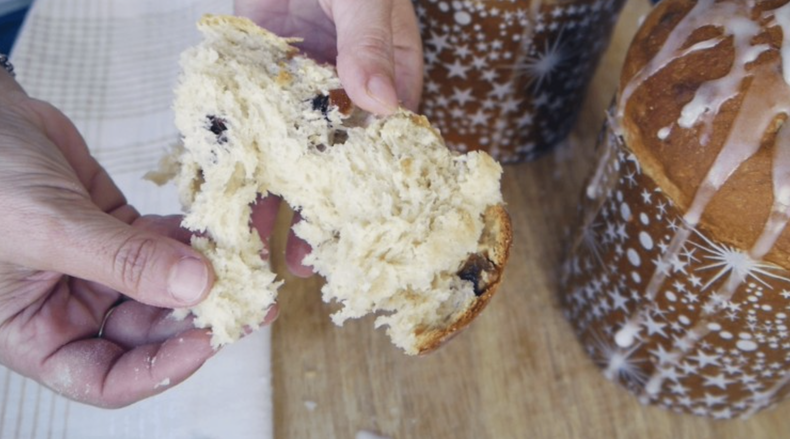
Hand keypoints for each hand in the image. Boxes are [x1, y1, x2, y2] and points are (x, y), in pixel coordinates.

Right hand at [0, 73, 277, 407]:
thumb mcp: (47, 226)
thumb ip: (123, 260)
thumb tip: (198, 287)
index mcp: (34, 332)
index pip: (105, 379)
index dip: (160, 370)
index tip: (208, 341)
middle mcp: (70, 308)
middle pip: (148, 333)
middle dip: (199, 317)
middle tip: (252, 300)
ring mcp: (100, 269)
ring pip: (165, 288)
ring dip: (208, 275)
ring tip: (251, 259)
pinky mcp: (120, 231)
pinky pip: (166, 244)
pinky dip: (196, 237)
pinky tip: (227, 228)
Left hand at [235, 0, 423, 274]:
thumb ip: (370, 43)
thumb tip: (383, 102)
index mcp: (389, 82)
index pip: (387, 149)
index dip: (371, 196)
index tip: (355, 235)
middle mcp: (345, 96)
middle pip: (335, 164)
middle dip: (318, 211)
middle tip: (303, 259)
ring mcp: (298, 91)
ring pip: (288, 153)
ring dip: (273, 195)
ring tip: (257, 240)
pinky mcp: (256, 81)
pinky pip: (247, 124)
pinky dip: (235, 155)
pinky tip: (221, 192)